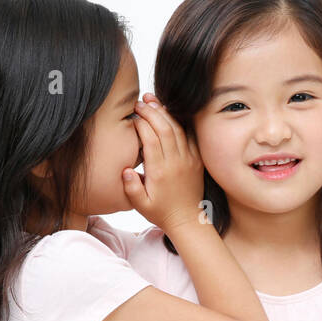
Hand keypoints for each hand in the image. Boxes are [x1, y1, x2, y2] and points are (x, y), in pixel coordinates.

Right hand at [121, 95, 203, 230]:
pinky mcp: (196, 159)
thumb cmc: (161, 212)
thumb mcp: (141, 205)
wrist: (188, 220)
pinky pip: (189, 135)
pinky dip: (178, 121)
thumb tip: (125, 170)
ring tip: (151, 101)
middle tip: (139, 102)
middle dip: (151, 112)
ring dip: (164, 112)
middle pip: (164, 128)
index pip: (151, 139)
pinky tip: (168, 112)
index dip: (141, 124)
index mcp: (160, 171)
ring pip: (177, 128)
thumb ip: (131, 188)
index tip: (131, 116)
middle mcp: (176, 162)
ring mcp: (188, 159)